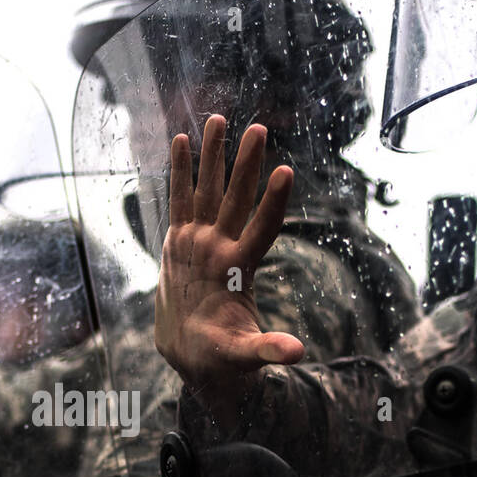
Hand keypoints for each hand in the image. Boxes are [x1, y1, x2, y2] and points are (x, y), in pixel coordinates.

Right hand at [154, 115, 303, 424]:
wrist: (194, 355)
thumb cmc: (221, 358)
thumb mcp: (245, 356)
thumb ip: (267, 350)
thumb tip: (298, 354)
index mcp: (238, 271)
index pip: (261, 230)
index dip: (272, 203)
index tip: (286, 172)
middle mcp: (221, 248)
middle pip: (235, 200)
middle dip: (245, 165)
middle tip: (258, 128)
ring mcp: (200, 243)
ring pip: (207, 192)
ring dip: (212, 157)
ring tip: (218, 118)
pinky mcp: (179, 243)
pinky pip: (179, 201)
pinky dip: (180, 172)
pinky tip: (182, 140)